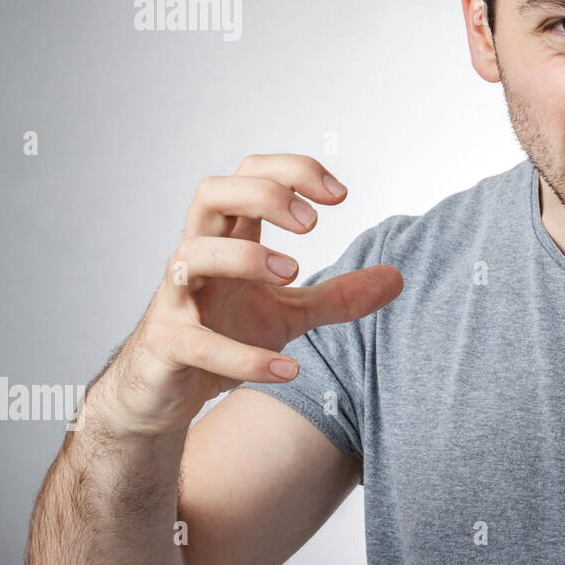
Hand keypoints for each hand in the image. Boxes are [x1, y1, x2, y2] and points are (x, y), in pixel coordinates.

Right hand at [91, 154, 403, 436]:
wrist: (166, 392)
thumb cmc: (224, 331)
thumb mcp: (290, 312)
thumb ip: (339, 295)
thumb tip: (398, 278)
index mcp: (228, 237)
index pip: (250, 175)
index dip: (293, 172)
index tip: (340, 195)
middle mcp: (198, 256)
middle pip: (211, 193)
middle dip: (264, 195)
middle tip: (313, 224)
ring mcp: (175, 299)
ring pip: (191, 255)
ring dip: (245, 258)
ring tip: (293, 273)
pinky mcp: (167, 345)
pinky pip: (196, 342)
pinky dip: (242, 356)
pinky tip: (286, 370)